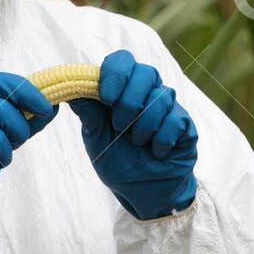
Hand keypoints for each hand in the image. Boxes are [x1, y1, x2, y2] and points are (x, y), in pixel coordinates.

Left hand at [70, 49, 197, 219]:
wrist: (142, 192)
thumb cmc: (118, 161)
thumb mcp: (96, 137)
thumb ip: (88, 113)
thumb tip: (70, 90)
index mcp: (123, 90)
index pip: (122, 61)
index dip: (115, 73)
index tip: (106, 98)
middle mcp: (147, 93)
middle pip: (146, 72)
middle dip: (130, 100)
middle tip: (120, 125)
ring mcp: (168, 107)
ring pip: (161, 97)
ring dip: (144, 124)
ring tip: (137, 143)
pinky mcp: (184, 125)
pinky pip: (176, 119)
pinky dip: (162, 138)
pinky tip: (157, 151)